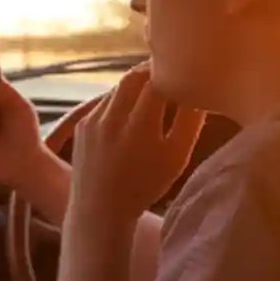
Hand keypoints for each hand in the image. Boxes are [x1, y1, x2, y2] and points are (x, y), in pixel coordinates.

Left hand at [69, 64, 204, 223]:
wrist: (101, 209)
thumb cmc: (145, 185)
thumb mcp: (176, 158)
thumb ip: (189, 123)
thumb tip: (198, 92)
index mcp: (140, 127)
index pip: (156, 82)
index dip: (170, 73)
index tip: (181, 73)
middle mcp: (112, 119)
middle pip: (133, 77)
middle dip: (150, 71)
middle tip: (166, 73)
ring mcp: (93, 120)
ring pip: (117, 89)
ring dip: (134, 87)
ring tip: (149, 94)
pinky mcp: (81, 125)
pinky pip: (103, 103)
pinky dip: (118, 102)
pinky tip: (128, 115)